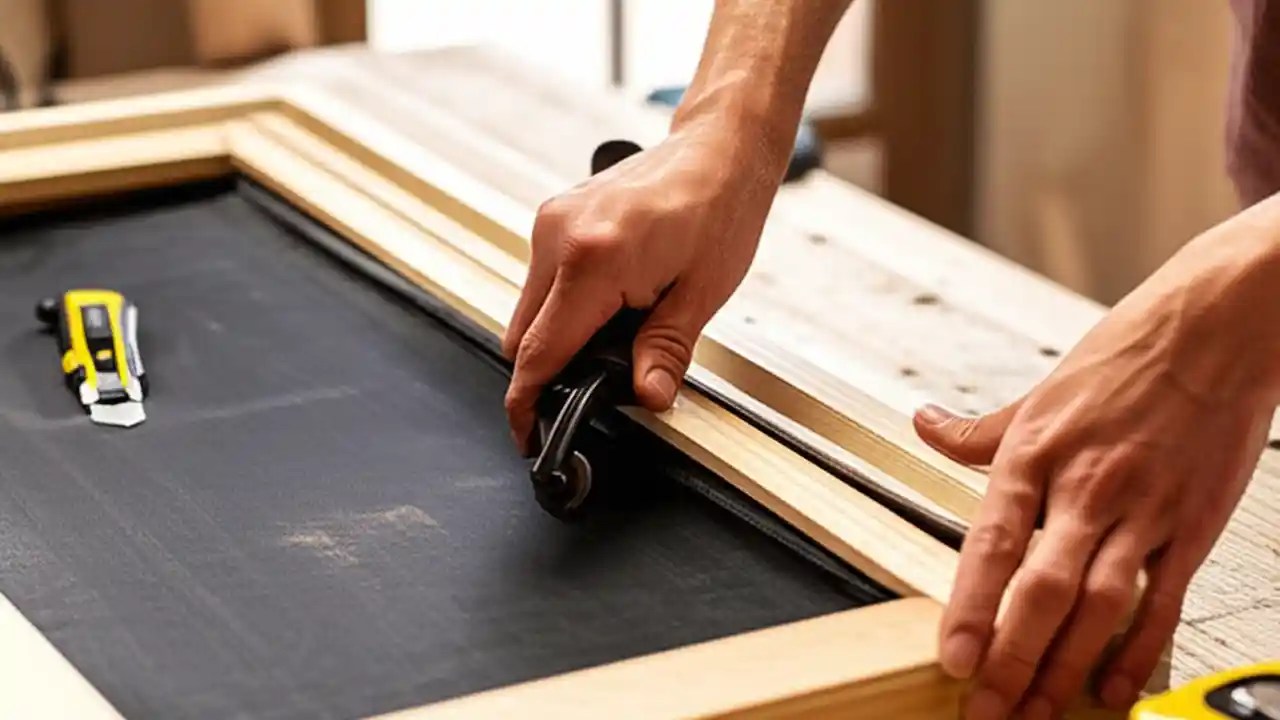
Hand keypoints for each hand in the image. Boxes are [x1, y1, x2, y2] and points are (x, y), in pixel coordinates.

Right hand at [502, 116, 787, 452]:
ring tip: (616, 333)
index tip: (526, 433)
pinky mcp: (554, 216)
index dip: (528, 402)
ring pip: (525, 309)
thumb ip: (665, 351)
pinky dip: (561, 305)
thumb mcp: (701, 293)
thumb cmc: (720, 207)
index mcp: (594, 258)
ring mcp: (551, 222)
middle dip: (546, 372)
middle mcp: (559, 236)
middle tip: (593, 386)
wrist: (719, 148)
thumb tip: (647, 396)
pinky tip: (607, 304)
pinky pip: (539, 280)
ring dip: (555, 336)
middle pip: (520, 336)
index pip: (539, 352)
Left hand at [912, 225, 1277, 718]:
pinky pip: (1164, 602)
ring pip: (1101, 607)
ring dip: (1067, 667)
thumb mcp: (1039, 393)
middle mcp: (1087, 488)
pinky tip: (1115, 688)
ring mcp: (1144, 511)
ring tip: (1041, 713)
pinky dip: (1139, 651)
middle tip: (990, 710)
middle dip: (1014, 659)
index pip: (994, 545)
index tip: (954, 657)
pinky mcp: (1193, 526)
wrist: (1218, 328)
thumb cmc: (1128, 356)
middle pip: (1044, 591)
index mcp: (1038, 454)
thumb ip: (978, 430)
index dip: (972, 606)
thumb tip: (924, 423)